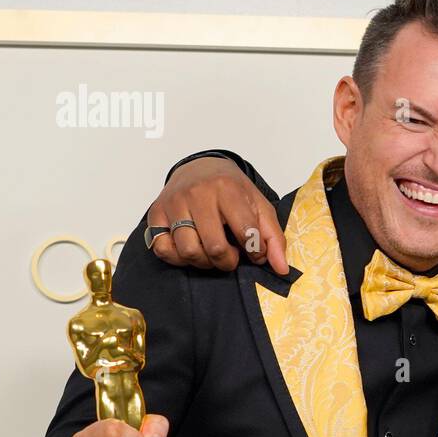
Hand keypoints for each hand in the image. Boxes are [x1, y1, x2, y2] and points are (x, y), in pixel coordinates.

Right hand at [146, 158, 286, 274]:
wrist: (200, 168)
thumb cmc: (232, 190)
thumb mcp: (260, 206)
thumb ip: (273, 238)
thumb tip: (281, 268)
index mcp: (228, 189)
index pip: (245, 232)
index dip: (255, 251)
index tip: (255, 253)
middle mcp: (198, 194)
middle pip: (214, 247)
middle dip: (228, 262)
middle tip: (232, 256)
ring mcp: (174, 203)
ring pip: (188, 251)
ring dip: (204, 262)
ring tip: (213, 253)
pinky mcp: (156, 213)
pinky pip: (163, 250)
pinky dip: (179, 259)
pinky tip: (192, 250)